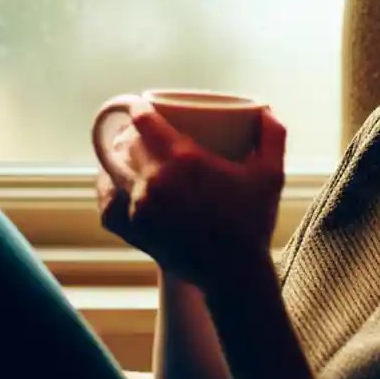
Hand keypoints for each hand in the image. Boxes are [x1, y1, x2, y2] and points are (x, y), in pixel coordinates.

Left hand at [96, 100, 285, 289]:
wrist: (233, 273)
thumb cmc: (253, 222)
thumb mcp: (271, 174)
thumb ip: (272, 135)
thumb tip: (265, 109)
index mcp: (183, 160)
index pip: (142, 120)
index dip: (136, 107)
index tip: (139, 105)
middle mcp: (154, 181)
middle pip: (124, 143)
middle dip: (129, 133)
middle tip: (140, 132)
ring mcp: (138, 208)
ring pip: (112, 171)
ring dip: (116, 159)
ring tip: (126, 155)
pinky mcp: (132, 230)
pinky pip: (106, 202)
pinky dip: (108, 190)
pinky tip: (115, 182)